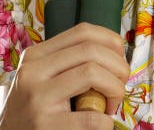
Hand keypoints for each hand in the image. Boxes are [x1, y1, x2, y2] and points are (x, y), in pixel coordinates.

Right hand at [0, 22, 129, 128]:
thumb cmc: (33, 110)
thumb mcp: (40, 78)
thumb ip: (67, 62)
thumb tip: (113, 52)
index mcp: (35, 56)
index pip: (83, 32)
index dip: (112, 42)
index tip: (119, 59)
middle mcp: (33, 71)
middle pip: (92, 50)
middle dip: (119, 66)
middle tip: (120, 85)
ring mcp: (37, 98)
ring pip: (92, 73)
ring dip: (115, 89)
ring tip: (111, 104)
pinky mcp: (44, 125)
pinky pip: (91, 117)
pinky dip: (106, 122)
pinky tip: (102, 124)